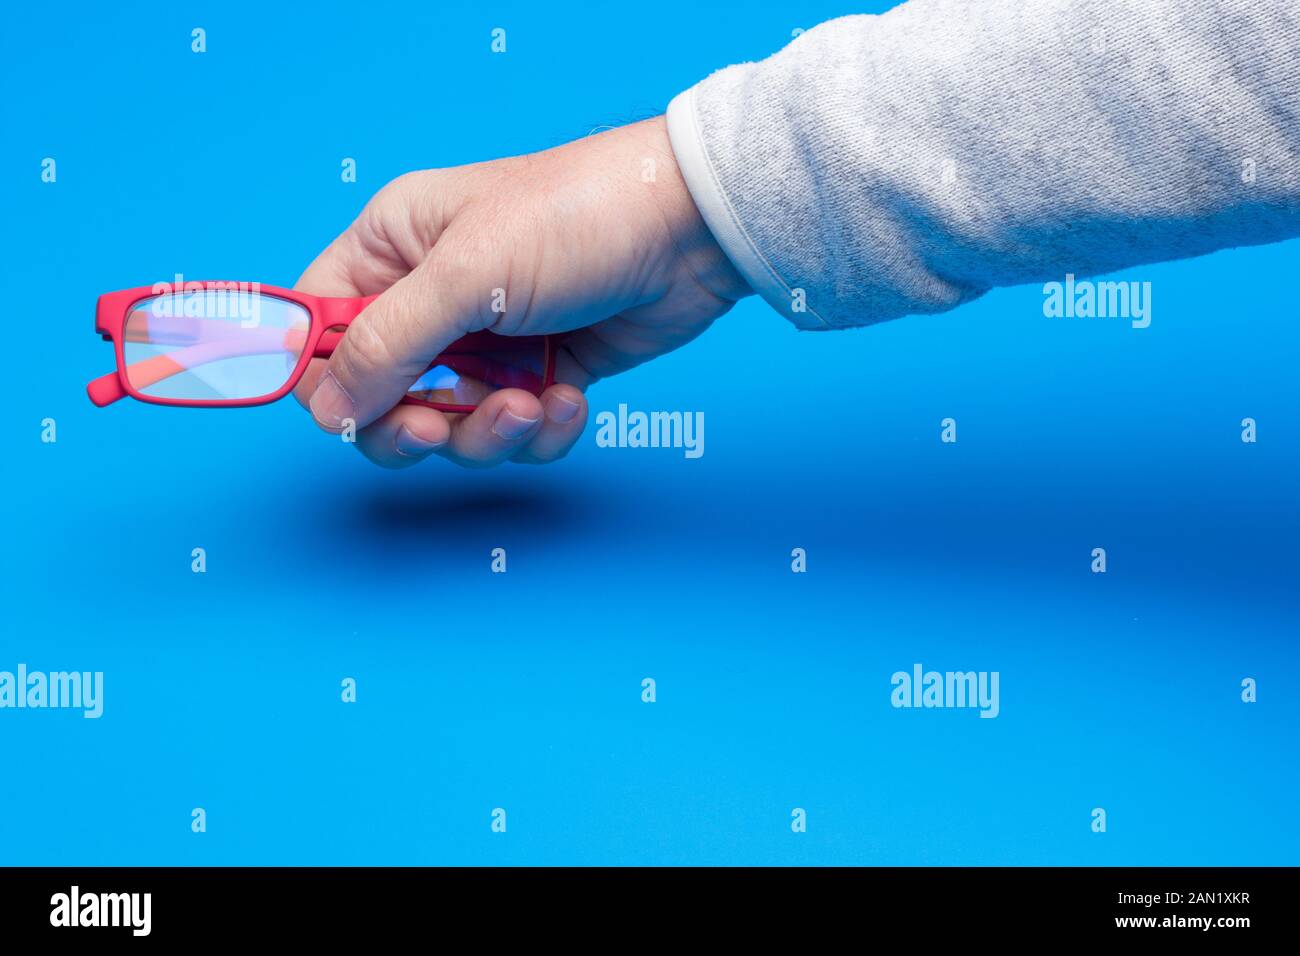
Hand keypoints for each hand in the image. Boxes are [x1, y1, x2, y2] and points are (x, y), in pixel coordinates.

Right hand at [293, 116, 749, 467]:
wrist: (693, 229)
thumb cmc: (576, 218)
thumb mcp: (469, 275)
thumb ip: (389, 344)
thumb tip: (326, 408)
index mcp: (392, 249)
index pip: (320, 330)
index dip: (328, 381)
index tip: (356, 412)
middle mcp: (432, 298)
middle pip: (379, 398)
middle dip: (411, 427)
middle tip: (437, 430)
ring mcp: (489, 340)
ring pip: (450, 426)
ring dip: (488, 433)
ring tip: (533, 406)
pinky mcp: (542, 373)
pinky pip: (515, 432)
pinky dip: (541, 432)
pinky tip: (571, 401)